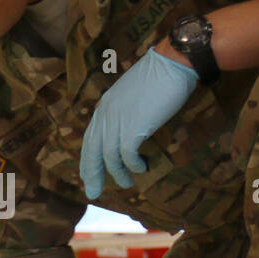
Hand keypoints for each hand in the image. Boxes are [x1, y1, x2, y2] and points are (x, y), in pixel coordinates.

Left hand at [80, 47, 198, 199]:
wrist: (172, 64)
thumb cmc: (159, 77)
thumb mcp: (132, 95)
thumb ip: (124, 111)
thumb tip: (127, 130)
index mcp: (105, 106)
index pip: (89, 138)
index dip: (87, 159)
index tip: (86, 175)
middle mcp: (106, 114)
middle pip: (93, 151)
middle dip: (92, 174)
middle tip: (93, 193)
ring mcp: (118, 120)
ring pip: (109, 156)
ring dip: (117, 173)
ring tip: (126, 183)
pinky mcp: (133, 126)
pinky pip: (127, 154)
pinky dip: (133, 165)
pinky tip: (141, 168)